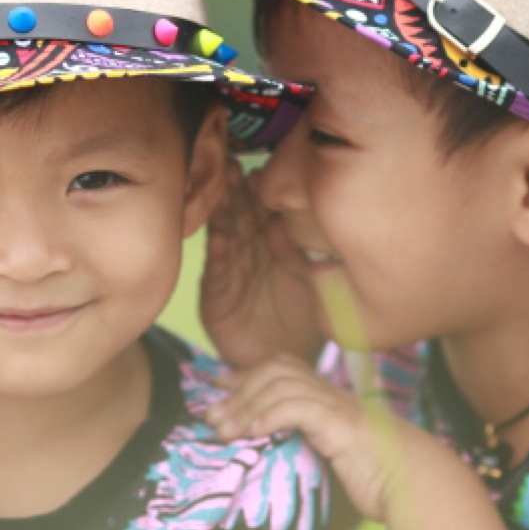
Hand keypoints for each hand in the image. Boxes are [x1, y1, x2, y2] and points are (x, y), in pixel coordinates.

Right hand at [200, 160, 325, 369]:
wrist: (286, 364)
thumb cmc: (303, 321)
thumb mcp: (311, 279)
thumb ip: (301, 248)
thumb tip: (297, 210)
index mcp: (271, 246)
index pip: (263, 211)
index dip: (259, 190)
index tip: (259, 167)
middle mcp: (248, 255)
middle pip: (240, 218)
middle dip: (234, 193)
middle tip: (229, 165)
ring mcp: (231, 276)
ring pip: (225, 239)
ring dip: (222, 216)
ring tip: (220, 193)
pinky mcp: (217, 301)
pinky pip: (218, 276)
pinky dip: (220, 258)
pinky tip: (220, 240)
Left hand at [207, 355, 407, 521]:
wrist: (419, 488)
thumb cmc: (381, 481)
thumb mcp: (336, 461)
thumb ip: (309, 449)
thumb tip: (275, 458)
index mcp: (330, 399)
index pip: (281, 369)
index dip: (246, 374)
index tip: (216, 387)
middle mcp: (332, 395)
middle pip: (276, 369)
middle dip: (238, 388)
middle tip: (211, 414)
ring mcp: (338, 406)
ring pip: (281, 384)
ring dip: (245, 405)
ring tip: (223, 429)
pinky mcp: (341, 424)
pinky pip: (297, 407)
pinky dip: (269, 415)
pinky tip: (251, 432)